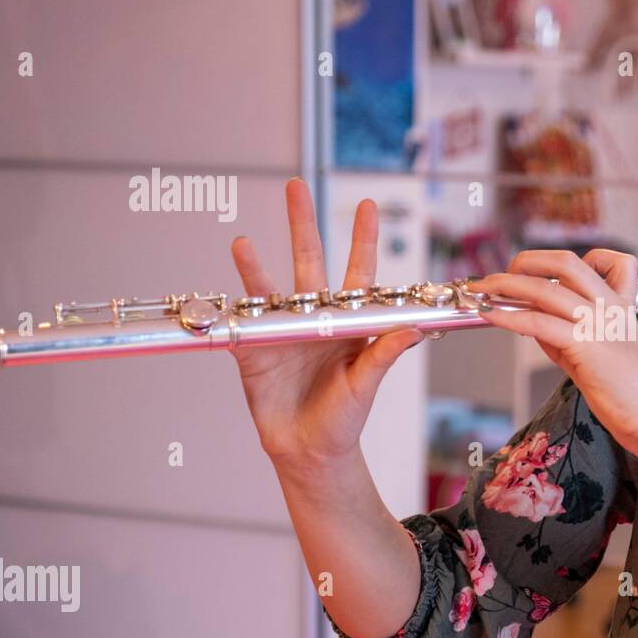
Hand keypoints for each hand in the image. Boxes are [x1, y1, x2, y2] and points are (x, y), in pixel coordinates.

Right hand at [229, 178, 422, 469]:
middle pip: (309, 261)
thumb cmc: (344, 420)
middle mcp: (315, 318)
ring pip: (269, 287)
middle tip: (296, 185)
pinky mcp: (254, 351)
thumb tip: (413, 328)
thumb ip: (386, 354)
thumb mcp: (368, 385)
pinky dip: (234, 304)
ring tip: (242, 241)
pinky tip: (223, 291)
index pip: (359, 272)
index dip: (363, 239)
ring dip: (256, 263)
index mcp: (348, 323)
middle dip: (303, 224)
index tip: (368, 204)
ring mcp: (283, 331)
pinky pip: (242, 321)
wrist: (309, 452)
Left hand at [466, 249, 637, 453]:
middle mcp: (611, 306)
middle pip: (566, 262)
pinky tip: (491, 315)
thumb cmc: (627, 393)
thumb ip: (566, 334)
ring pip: (547, 289)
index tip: (537, 271)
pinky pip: (540, 322)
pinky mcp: (587, 346)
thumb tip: (532, 321)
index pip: (603, 259)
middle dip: (526, 261)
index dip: (567, 261)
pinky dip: (509, 316)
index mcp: (620, 304)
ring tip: (482, 290)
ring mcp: (600, 323)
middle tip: (500, 275)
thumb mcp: (595, 354)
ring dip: (505, 286)